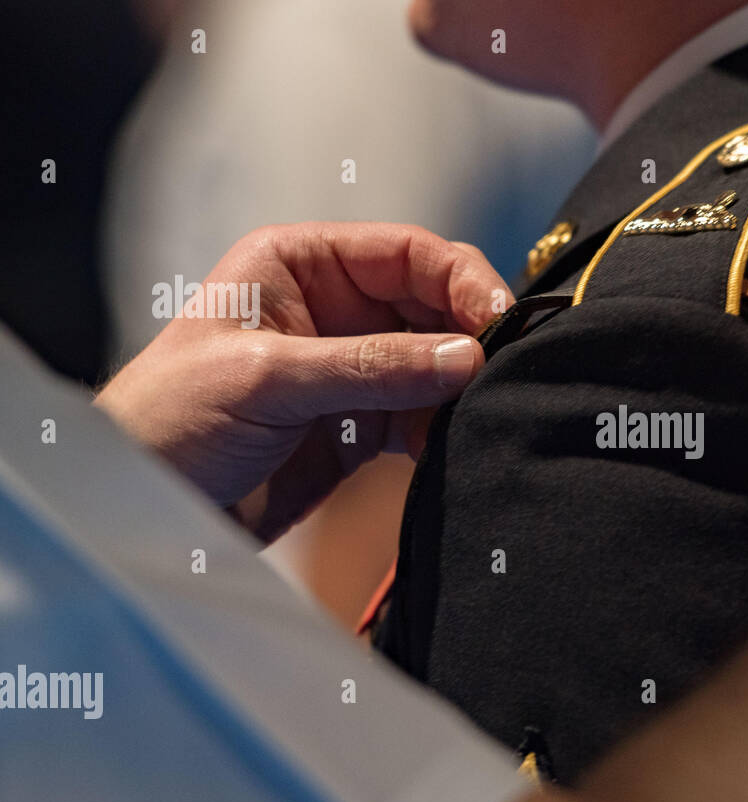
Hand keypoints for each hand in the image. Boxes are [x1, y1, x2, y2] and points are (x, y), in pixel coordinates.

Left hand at [95, 222, 512, 541]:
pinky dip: (445, 430)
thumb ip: (370, 366)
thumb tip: (466, 357)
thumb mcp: (268, 379)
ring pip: (437, 363)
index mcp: (302, 264)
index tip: (501, 318)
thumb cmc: (172, 419)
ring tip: (481, 414)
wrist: (145, 505)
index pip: (406, 254)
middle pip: (433, 305)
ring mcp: (353, 368)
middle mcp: (336, 308)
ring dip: (464, 388)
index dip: (462, 280)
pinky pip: (424, 415)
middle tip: (506, 370)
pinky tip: (451, 448)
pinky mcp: (361, 425)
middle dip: (471, 335)